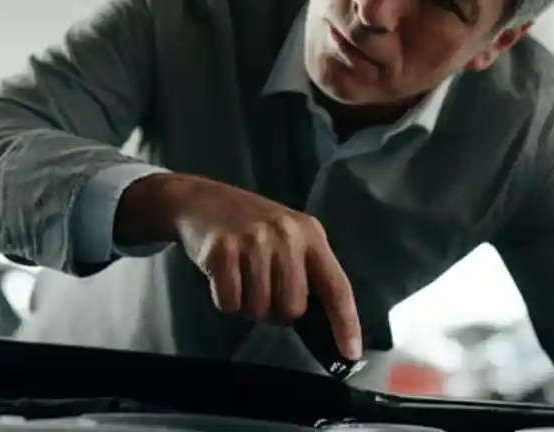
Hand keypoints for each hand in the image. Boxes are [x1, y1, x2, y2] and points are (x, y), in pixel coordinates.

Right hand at [115, 173, 361, 359]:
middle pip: (292, 308)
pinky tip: (223, 277)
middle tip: (262, 289)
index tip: (350, 353)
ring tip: (241, 278)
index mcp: (311, 234)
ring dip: (247, 305)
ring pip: (259, 309)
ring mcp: (253, 240)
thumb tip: (320, 321)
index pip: (336, 286)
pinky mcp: (222, 249)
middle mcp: (286, 235)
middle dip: (275, 311)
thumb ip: (306, 269)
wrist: (202, 199)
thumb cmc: (250, 226)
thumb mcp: (289, 237)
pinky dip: (225, 300)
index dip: (346, 323)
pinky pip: (230, 303)